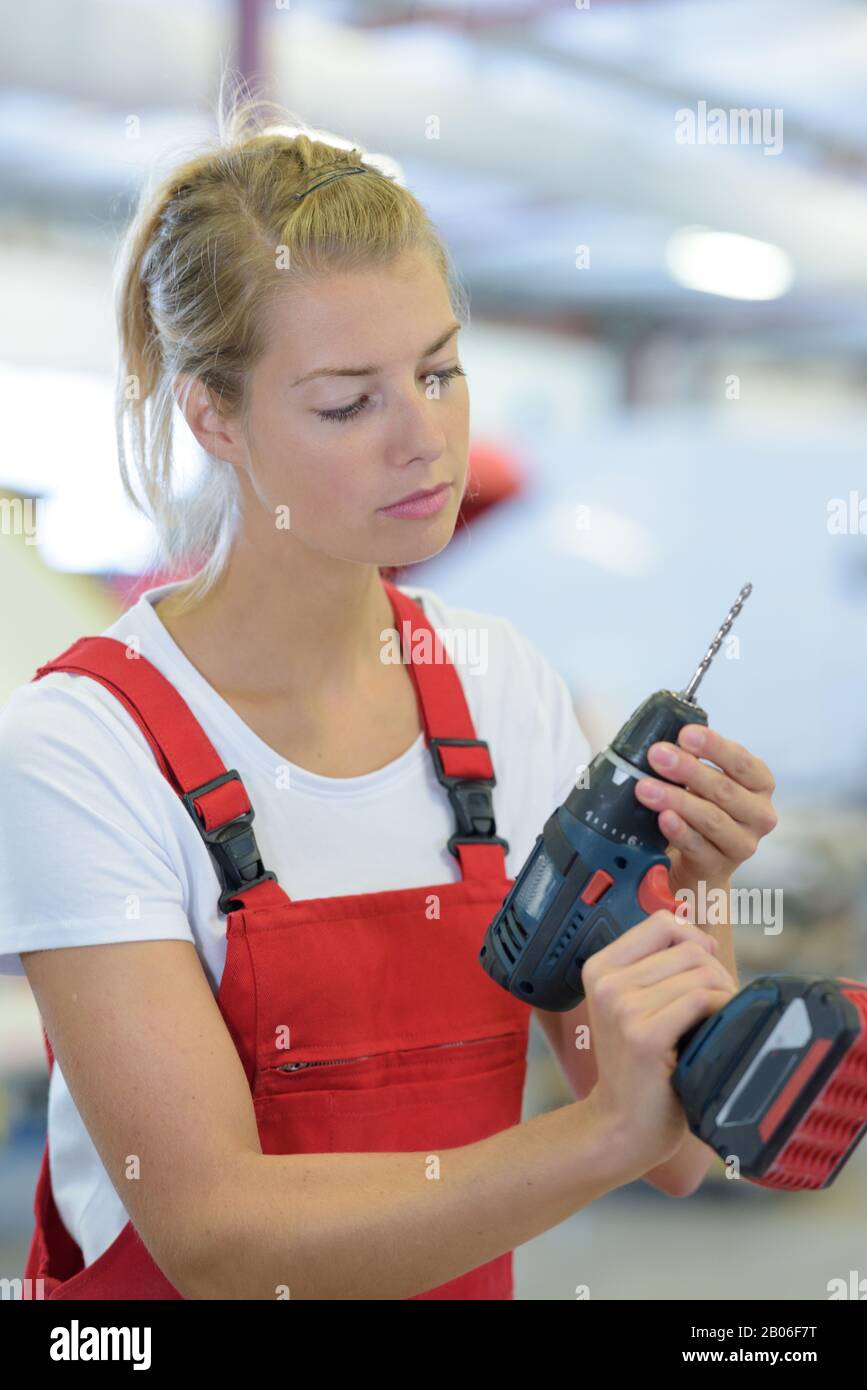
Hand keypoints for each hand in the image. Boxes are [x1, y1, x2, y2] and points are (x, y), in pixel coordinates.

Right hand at [583, 910, 737, 1173]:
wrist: (622, 1125)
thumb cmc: (642, 1066)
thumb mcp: (635, 1006)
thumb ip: (659, 967)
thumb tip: (703, 938)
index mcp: (600, 967)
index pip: (663, 921)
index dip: (693, 940)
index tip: (702, 971)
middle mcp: (606, 982)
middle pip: (688, 947)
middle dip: (715, 974)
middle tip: (714, 1009)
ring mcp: (622, 1007)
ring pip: (699, 972)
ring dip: (721, 996)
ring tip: (713, 1024)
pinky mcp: (643, 1035)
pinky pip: (700, 1000)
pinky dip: (720, 1011)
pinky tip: (714, 1033)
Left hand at [633, 725, 777, 897]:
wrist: (699, 863)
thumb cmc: (703, 809)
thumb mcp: (705, 782)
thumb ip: (694, 760)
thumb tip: (663, 742)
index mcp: (760, 784)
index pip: (741, 762)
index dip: (714, 746)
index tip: (686, 734)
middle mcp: (759, 814)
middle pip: (724, 789)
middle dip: (687, 769)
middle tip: (657, 755)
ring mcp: (743, 844)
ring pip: (711, 818)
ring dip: (676, 799)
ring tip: (646, 787)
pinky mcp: (720, 867)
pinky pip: (698, 847)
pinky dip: (680, 831)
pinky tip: (663, 819)